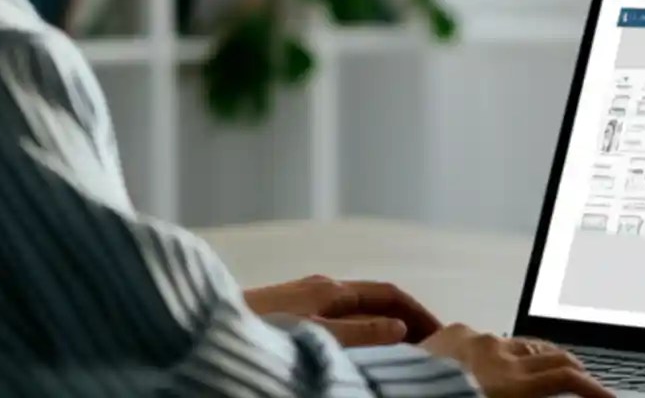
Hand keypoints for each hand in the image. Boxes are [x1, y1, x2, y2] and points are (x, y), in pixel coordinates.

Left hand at [244, 275, 441, 345]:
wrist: (202, 329)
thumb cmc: (260, 331)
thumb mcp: (317, 336)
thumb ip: (359, 333)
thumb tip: (400, 330)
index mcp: (331, 289)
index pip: (390, 294)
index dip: (419, 313)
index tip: (442, 335)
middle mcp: (321, 288)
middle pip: (375, 302)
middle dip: (405, 323)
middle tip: (427, 349)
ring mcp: (303, 299)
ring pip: (356, 312)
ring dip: (381, 330)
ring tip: (398, 356)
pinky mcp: (288, 312)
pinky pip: (336, 320)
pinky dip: (358, 335)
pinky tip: (356, 355)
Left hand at [421, 324, 613, 397]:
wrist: (389, 397)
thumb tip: (547, 394)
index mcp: (513, 382)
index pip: (568, 379)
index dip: (595, 389)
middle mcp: (499, 354)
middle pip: (553, 353)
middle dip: (574, 367)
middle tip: (584, 380)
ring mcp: (474, 339)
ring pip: (518, 343)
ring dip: (536, 357)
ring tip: (542, 370)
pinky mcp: (450, 333)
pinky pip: (482, 338)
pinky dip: (496, 351)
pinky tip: (491, 362)